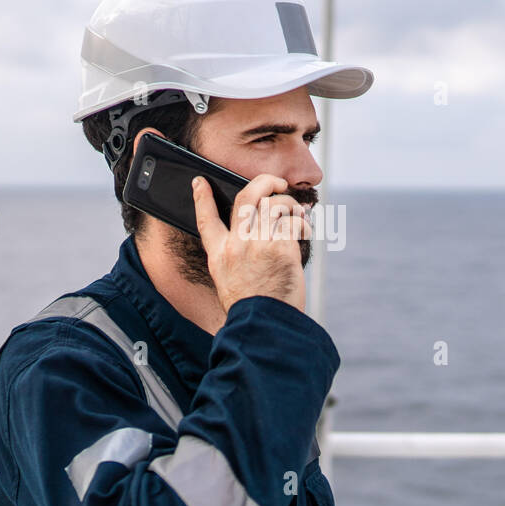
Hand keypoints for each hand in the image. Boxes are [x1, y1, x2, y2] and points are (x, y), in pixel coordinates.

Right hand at [192, 173, 310, 312]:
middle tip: (278, 183)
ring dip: (290, 205)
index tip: (199, 181)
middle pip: (246, 198)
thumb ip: (234, 255)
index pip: (205, 219)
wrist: (265, 324)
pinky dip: (302, 223)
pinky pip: (293, 222)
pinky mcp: (281, 248)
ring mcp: (258, 244)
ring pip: (275, 205)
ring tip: (298, 214)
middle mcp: (236, 245)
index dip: (200, 198)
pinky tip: (305, 231)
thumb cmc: (252, 306)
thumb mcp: (228, 280)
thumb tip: (255, 231)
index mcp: (219, 254)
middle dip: (265, 182)